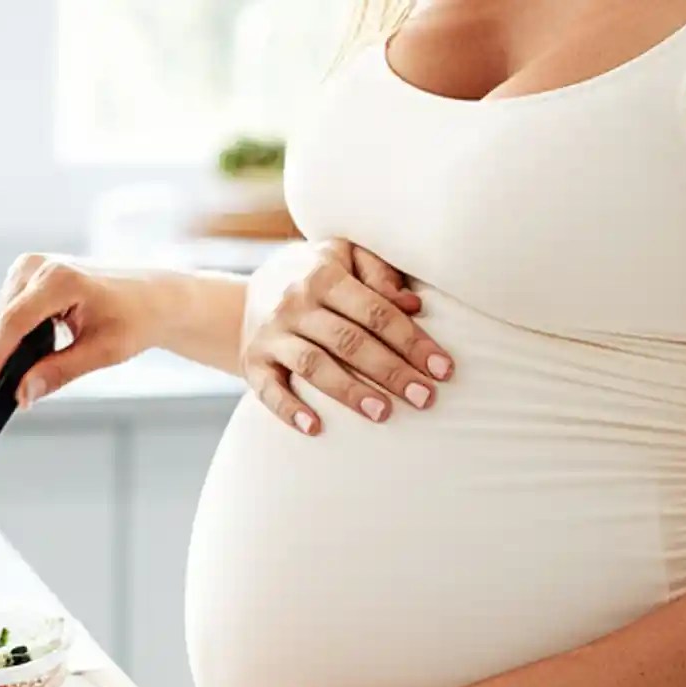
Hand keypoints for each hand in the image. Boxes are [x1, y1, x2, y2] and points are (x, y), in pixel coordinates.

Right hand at [0, 253, 168, 406]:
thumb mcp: (103, 351)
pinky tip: (43, 345)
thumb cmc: (137, 318)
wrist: (156, 296)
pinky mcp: (31, 271)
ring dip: (12, 344)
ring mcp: (33, 264)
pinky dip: (19, 331)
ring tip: (39, 366)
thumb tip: (23, 393)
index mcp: (60, 278)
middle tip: (19, 389)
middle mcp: (40, 265)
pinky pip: (10, 308)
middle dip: (4, 356)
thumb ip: (60, 372)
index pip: (13, 322)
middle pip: (2, 320)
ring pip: (2, 316)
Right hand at [241, 239, 453, 434]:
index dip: (412, 341)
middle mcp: (295, 303)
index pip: (376, 311)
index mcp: (324, 275)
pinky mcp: (252, 363)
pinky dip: (289, 409)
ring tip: (384, 414)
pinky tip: (315, 428)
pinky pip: (268, 389)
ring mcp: (272, 334)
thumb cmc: (313, 280)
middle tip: (425, 398)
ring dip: (349, 391)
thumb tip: (414, 305)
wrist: (243, 299)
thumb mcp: (344, 258)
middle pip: (350, 341)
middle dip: (391, 371)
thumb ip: (380, 274)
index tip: (442, 369)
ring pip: (314, 365)